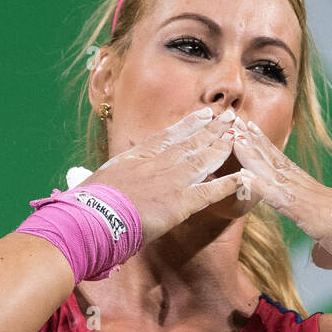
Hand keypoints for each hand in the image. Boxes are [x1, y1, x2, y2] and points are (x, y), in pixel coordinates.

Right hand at [82, 108, 252, 245]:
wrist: (92, 217)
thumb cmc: (87, 205)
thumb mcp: (93, 182)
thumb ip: (103, 178)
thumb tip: (90, 181)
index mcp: (137, 157)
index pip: (168, 137)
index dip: (189, 125)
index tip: (203, 115)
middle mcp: (157, 163)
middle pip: (191, 142)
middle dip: (212, 129)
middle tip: (230, 117)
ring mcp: (170, 181)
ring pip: (204, 160)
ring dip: (222, 147)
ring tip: (238, 136)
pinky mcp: (180, 203)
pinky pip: (210, 191)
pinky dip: (229, 185)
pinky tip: (244, 178)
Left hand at [228, 117, 331, 283]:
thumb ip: (324, 251)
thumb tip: (318, 256)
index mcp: (321, 199)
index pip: (291, 173)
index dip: (271, 156)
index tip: (255, 139)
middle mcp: (315, 193)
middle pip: (281, 164)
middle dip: (258, 144)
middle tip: (238, 124)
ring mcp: (311, 199)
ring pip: (276, 173)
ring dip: (253, 156)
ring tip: (235, 137)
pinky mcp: (308, 212)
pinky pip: (278, 197)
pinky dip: (259, 185)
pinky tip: (242, 174)